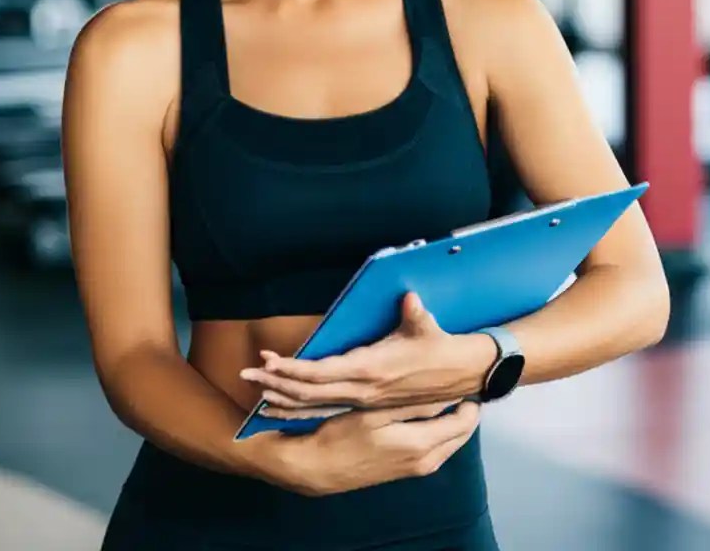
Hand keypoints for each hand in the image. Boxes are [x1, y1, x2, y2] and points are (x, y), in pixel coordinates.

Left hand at [240, 293, 497, 415]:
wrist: (463, 376)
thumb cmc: (442, 348)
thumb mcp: (428, 329)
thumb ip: (415, 315)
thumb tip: (409, 298)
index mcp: (371, 370)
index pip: (323, 372)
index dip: (294, 368)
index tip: (268, 362)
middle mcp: (362, 389)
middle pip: (309, 391)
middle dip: (275, 384)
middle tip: (246, 377)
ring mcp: (362, 400)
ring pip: (315, 405)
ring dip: (284, 399)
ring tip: (256, 396)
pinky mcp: (365, 403)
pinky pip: (326, 410)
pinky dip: (302, 409)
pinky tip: (284, 409)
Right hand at [264, 400, 480, 496]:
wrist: (319, 469)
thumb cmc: (342, 437)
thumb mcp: (374, 413)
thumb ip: (411, 405)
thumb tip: (443, 394)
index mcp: (421, 445)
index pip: (463, 422)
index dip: (470, 400)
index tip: (467, 380)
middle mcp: (426, 461)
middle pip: (463, 434)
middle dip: (466, 411)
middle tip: (462, 385)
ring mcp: (418, 469)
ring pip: (451, 443)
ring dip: (454, 422)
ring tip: (449, 396)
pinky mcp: (409, 471)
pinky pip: (438, 449)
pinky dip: (442, 432)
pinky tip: (431, 416)